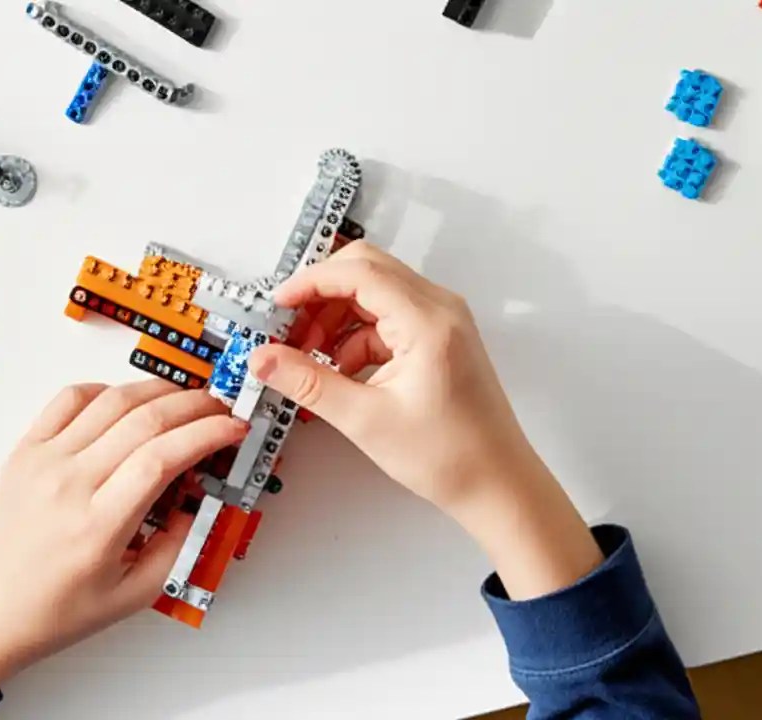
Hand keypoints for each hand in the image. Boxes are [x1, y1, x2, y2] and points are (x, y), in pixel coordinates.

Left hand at [0, 380, 246, 687]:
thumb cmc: (51, 612)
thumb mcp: (129, 598)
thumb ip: (174, 550)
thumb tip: (198, 505)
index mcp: (98, 527)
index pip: (163, 457)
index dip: (207, 434)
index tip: (233, 429)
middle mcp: (69, 485)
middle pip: (145, 420)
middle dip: (194, 406)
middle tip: (220, 409)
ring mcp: (43, 461)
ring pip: (111, 400)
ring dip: (157, 390)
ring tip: (184, 399)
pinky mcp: (24, 450)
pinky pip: (68, 399)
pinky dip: (104, 389)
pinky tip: (126, 401)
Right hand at [249, 241, 601, 598]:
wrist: (497, 484)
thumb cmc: (448, 456)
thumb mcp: (364, 419)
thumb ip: (308, 382)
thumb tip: (264, 359)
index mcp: (428, 322)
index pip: (359, 273)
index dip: (311, 282)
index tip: (278, 304)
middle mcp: (441, 309)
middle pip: (367, 271)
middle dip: (321, 295)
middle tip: (289, 328)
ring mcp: (443, 321)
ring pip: (375, 293)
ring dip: (337, 316)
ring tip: (309, 357)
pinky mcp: (440, 338)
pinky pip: (388, 318)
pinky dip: (357, 335)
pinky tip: (339, 372)